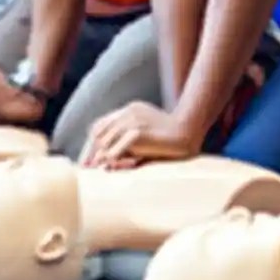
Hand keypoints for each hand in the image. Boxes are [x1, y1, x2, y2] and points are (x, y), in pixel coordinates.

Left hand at [82, 102, 200, 168]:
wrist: (189, 131)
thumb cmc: (171, 138)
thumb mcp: (146, 136)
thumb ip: (128, 142)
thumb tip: (106, 161)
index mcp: (130, 109)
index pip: (101, 124)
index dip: (93, 142)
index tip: (89, 159)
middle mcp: (128, 112)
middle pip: (100, 133)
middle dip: (93, 152)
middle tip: (89, 168)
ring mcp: (133, 121)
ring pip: (106, 141)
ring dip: (102, 157)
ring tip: (102, 169)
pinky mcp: (138, 132)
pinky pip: (117, 149)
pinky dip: (111, 159)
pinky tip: (111, 167)